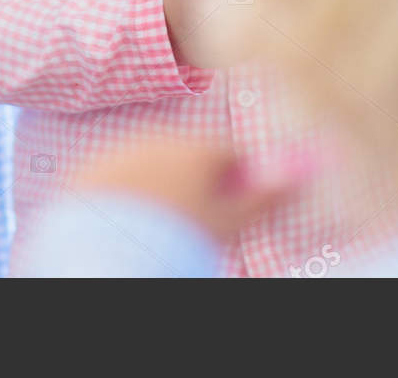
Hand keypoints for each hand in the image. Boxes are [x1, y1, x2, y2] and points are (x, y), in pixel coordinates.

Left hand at [72, 138, 297, 244]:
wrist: (104, 258)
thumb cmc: (175, 242)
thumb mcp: (227, 224)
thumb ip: (267, 195)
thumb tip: (312, 162)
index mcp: (195, 148)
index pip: (232, 154)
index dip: (239, 184)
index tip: (233, 211)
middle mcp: (155, 138)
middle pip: (189, 157)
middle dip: (196, 183)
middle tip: (194, 224)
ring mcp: (118, 151)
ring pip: (150, 165)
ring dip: (159, 187)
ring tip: (157, 229)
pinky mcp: (86, 171)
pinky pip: (115, 177)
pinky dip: (124, 194)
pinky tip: (126, 224)